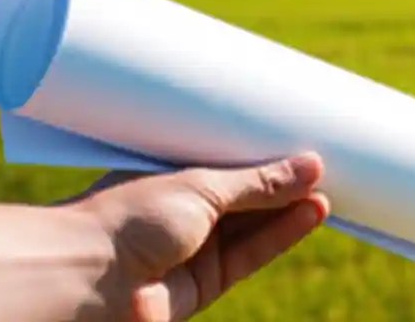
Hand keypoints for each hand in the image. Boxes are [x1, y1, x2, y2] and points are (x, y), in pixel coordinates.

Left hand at [72, 153, 328, 321]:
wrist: (86, 280)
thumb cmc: (125, 217)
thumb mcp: (200, 185)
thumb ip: (258, 182)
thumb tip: (313, 166)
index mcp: (168, 172)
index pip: (224, 157)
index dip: (260, 149)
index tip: (296, 133)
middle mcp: (181, 208)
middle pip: (245, 192)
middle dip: (283, 178)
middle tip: (326, 158)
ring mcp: (195, 246)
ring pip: (255, 223)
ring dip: (291, 206)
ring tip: (328, 183)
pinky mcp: (208, 280)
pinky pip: (255, 252)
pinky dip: (285, 233)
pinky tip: (313, 211)